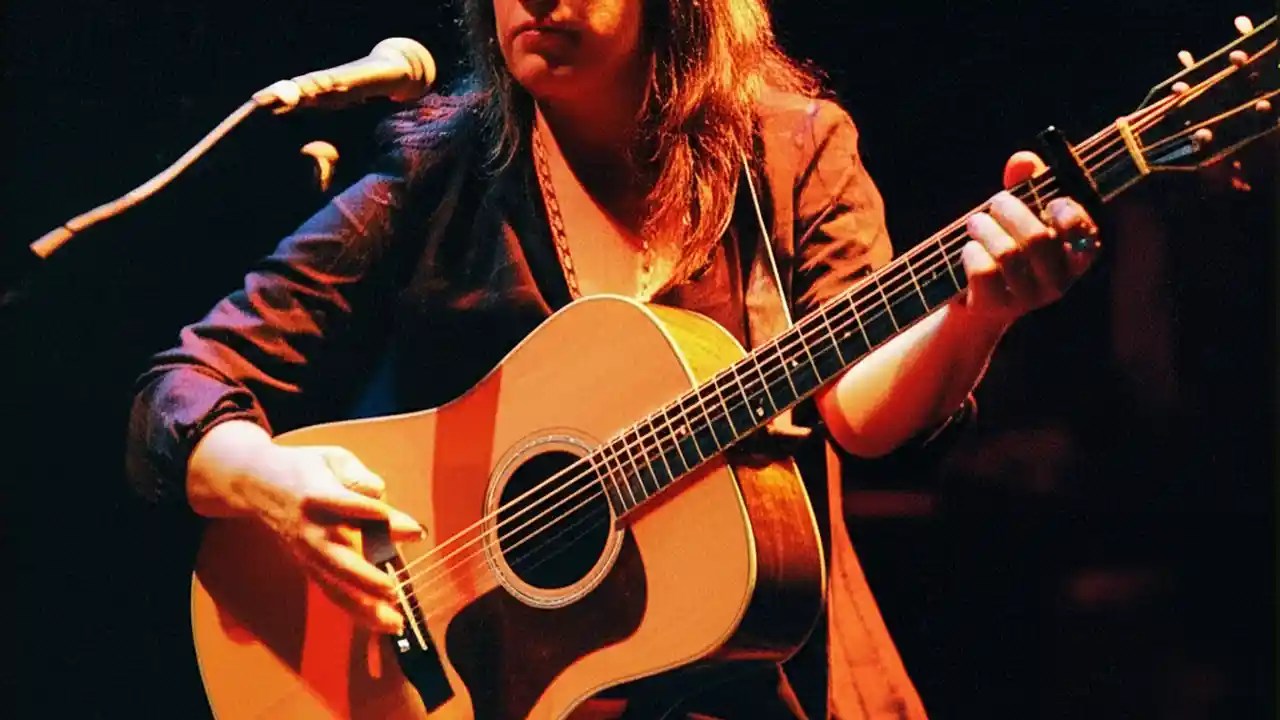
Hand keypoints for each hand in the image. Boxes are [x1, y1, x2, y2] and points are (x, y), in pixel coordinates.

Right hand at [188, 422, 424, 634]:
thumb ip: (360, 476)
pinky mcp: (308, 565)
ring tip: (393, 622)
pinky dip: (355, 610)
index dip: (379, 517)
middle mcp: (311, 528)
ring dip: (364, 606)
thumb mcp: (333, 457)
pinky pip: (332, 591)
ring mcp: (308, 551)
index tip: (414, 530)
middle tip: (395, 589)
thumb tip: (381, 495)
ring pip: (335, 584)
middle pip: (338, 557)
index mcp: (317, 494)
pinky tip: (380, 623)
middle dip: (366, 577)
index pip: (350, 507)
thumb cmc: (305, 467)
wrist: (257, 483)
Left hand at [960, 151, 1099, 325]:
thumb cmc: (1005, 244)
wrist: (975, 296)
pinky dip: (971, 252)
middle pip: (1038, 239)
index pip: (1086, 236)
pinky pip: (984, 271)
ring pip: (1007, 254)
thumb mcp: (1017, 212)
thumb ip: (1026, 184)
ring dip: (985, 228)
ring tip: (975, 222)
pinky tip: (970, 250)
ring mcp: (1028, 298)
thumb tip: (1024, 160)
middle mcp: (1057, 282)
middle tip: (996, 203)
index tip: (1051, 201)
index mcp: (1073, 257)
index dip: (1069, 214)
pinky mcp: (997, 307)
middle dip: (1010, 211)